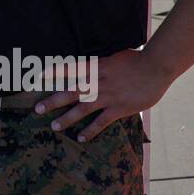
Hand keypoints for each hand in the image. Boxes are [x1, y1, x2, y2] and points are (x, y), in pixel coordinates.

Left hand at [34, 48, 170, 141]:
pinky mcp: (118, 109)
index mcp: (95, 67)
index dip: (54, 72)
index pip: (70, 69)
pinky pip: (101, 122)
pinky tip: (80, 137)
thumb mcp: (113, 57)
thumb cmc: (136, 59)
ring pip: (82, 109)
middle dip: (53, 101)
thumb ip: (100, 64)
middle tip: (37, 109)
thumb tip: (88, 67)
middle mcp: (97, 83)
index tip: (38, 76)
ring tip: (54, 126)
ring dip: (67, 119)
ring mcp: (107, 97)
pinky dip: (90, 130)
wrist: (155, 67)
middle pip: (70, 93)